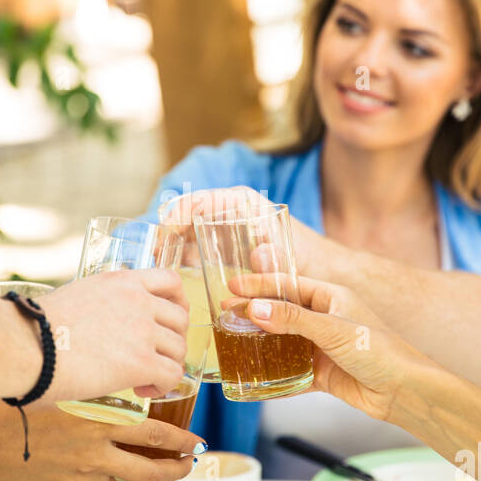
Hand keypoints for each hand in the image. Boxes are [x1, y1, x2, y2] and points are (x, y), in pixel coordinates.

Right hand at [0, 399, 206, 480]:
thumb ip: (103, 400)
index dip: (185, 442)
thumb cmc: (25, 405)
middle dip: (180, 470)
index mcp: (100, 424)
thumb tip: (137, 404)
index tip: (197, 443)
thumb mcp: (69, 391)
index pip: (160, 437)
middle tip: (188, 465)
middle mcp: (96, 457)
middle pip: (155, 472)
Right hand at [35, 269, 187, 400]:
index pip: (170, 280)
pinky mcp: (141, 361)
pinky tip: (142, 390)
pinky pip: (172, 374)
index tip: (171, 320)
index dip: (178, 302)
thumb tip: (98, 323)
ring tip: (143, 378)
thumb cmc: (35, 329)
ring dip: (166, 365)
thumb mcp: (75, 296)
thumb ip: (100, 303)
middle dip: (173, 340)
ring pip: (178, 348)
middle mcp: (137, 300)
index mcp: (121, 281)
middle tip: (154, 357)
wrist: (26, 347)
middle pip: (180, 319)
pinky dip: (163, 386)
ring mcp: (142, 329)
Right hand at [157, 186, 328, 277]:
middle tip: (153, 264)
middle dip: (165, 236)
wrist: (326, 274)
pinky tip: (174, 279)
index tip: (161, 243)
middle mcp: (228, 211)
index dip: (172, 218)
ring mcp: (224, 229)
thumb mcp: (294, 256)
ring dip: (169, 249)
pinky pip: (195, 249)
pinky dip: (181, 260)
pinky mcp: (225, 248)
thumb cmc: (312, 260)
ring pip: (185, 232)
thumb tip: (260, 256)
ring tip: (158, 273)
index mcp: (240, 202)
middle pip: (184, 216)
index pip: (195, 201)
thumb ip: (278, 258)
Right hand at [240, 276, 432, 421]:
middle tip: (225, 312)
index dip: (260, 284)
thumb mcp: (333, 329)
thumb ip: (293, 319)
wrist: (404, 391)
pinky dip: (273, 374)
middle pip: (282, 311)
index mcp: (332, 296)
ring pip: (283, 341)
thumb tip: (256, 308)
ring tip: (233, 340)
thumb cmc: (381, 351)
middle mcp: (325, 318)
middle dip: (254, 311)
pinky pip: (291, 371)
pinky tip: (254, 377)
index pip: (288, 285)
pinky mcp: (322, 372)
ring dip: (260, 341)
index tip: (234, 285)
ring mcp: (322, 346)